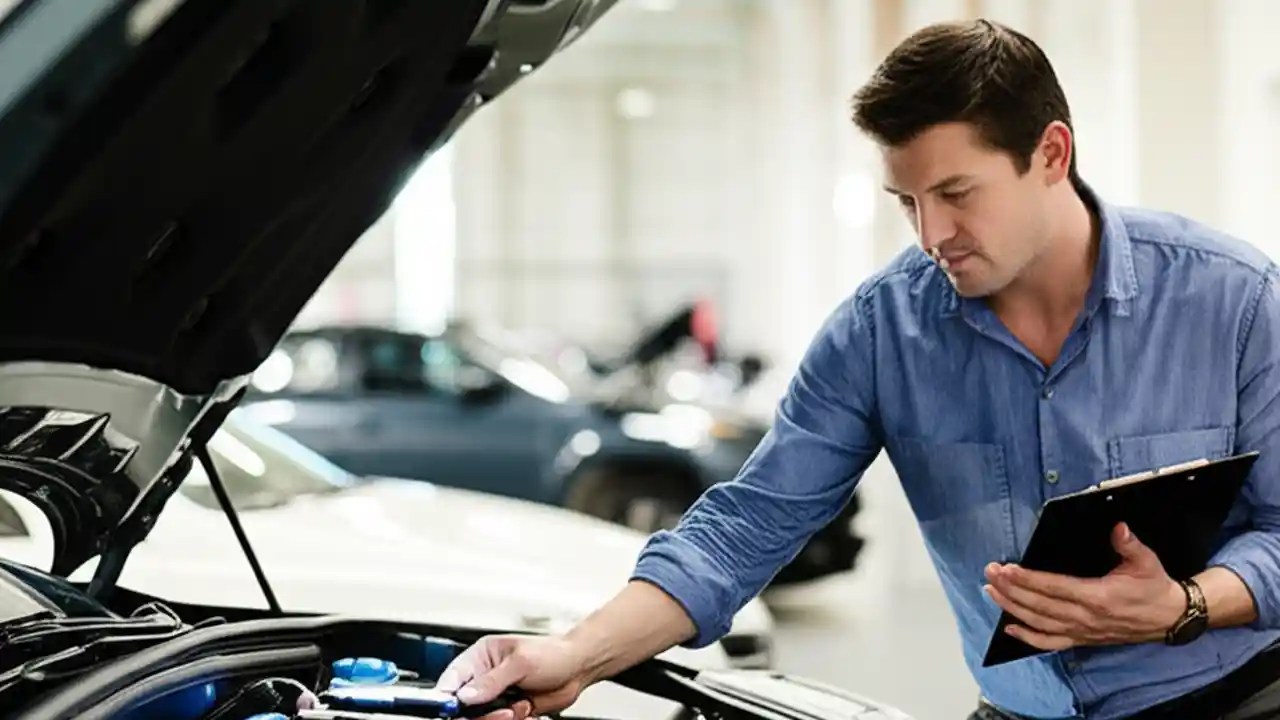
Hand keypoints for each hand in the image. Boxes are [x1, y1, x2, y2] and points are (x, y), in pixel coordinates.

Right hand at [435, 634, 591, 719]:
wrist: (578, 670)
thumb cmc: (553, 654)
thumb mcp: (521, 663)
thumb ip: (491, 680)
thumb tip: (466, 695)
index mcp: (480, 657)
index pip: (452, 679)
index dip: (447, 697)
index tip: (453, 709)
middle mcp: (483, 678)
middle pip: (462, 707)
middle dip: (480, 715)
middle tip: (502, 713)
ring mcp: (495, 697)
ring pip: (481, 719)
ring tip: (519, 709)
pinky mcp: (507, 711)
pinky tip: (527, 711)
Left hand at [984, 522, 1185, 650]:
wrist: (1170, 618)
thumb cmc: (1155, 587)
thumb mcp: (1147, 562)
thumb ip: (1129, 545)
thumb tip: (1118, 528)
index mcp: (1098, 596)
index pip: (1055, 587)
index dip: (1029, 579)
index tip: (1007, 568)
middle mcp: (1086, 617)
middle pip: (1040, 605)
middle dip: (1011, 589)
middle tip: (990, 573)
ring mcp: (1082, 631)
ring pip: (1039, 623)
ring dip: (1012, 607)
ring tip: (991, 591)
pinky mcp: (1083, 640)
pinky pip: (1051, 643)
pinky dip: (1028, 638)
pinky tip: (1009, 628)